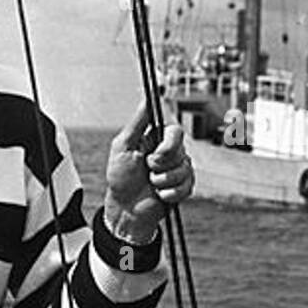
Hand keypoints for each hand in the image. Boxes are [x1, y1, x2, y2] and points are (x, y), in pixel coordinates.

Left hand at [104, 100, 193, 243]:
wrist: (126, 209)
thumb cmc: (120, 177)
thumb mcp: (123, 146)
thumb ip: (138, 121)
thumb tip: (147, 98)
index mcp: (157, 140)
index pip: (176, 132)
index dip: (168, 145)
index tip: (154, 156)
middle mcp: (171, 153)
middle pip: (182, 151)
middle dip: (162, 166)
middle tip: (148, 171)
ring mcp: (179, 170)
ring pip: (185, 170)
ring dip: (163, 181)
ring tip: (151, 185)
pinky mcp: (184, 187)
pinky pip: (187, 187)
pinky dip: (170, 194)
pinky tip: (159, 196)